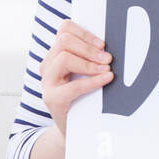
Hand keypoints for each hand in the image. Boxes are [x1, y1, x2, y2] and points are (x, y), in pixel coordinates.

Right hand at [40, 20, 113, 135]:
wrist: (74, 128)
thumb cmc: (83, 97)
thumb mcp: (85, 73)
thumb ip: (91, 58)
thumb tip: (111, 48)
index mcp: (56, 54)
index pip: (64, 29)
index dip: (85, 33)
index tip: (102, 43)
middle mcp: (49, 65)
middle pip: (64, 41)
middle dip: (89, 47)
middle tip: (108, 58)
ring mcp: (47, 81)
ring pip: (64, 58)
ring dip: (89, 62)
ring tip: (106, 69)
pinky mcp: (52, 98)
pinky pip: (73, 85)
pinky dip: (92, 81)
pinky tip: (105, 79)